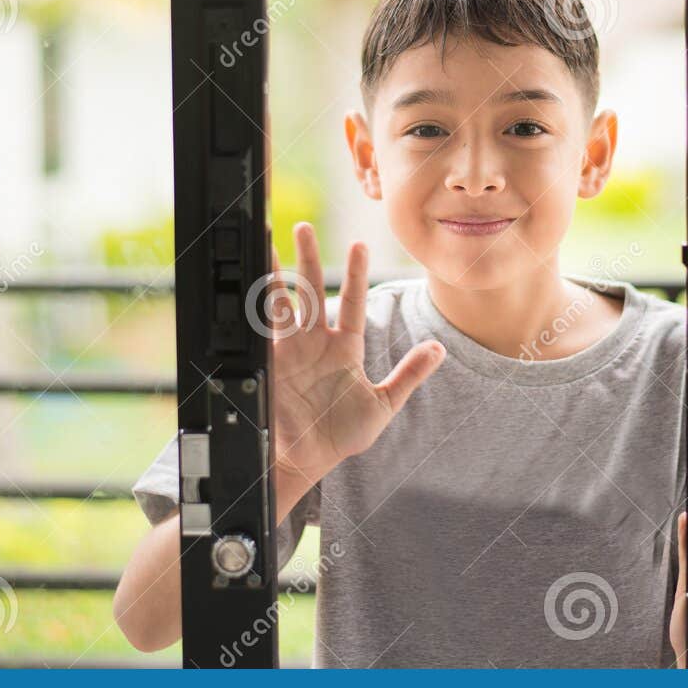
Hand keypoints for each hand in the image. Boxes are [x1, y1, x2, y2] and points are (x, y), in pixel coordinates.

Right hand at [265, 222, 445, 489]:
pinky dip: (254, 307)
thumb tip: (440, 348)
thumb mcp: (384, 404)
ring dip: (274, 274)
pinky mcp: (268, 364)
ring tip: (266, 244)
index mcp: (344, 347)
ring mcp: (289, 351)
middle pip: (311, 291)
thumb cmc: (343, 434)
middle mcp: (315, 342)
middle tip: (303, 226)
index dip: (356, 274)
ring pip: (281, 303)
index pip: (353, 302)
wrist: (306, 461)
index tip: (359, 243)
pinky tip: (248, 284)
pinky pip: (260, 331)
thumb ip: (409, 374)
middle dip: (307, 258)